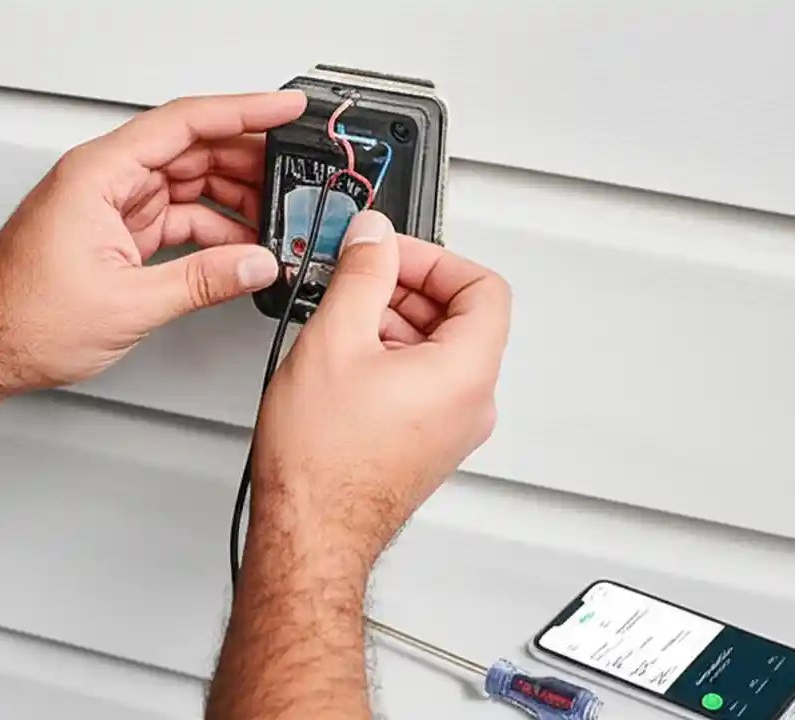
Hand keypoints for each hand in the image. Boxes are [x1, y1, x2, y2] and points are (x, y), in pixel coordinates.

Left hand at [0, 91, 306, 393]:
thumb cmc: (22, 318)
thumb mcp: (127, 303)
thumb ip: (202, 281)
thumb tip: (255, 264)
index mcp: (98, 175)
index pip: (184, 123)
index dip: (242, 111)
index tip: (284, 109)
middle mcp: (103, 181)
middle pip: (189, 148)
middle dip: (246, 159)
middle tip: (294, 172)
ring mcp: (108, 205)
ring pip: (184, 183)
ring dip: (231, 197)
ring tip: (275, 215)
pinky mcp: (113, 232)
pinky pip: (172, 215)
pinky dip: (208, 228)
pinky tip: (238, 246)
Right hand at [251, 211, 511, 566]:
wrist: (311, 529)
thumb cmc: (324, 460)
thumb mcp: (336, 338)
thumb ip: (363, 273)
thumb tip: (374, 237)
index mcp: (467, 372)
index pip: (483, 287)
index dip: (435, 259)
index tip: (390, 253)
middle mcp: (471, 403)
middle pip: (459, 316)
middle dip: (405, 287)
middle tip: (355, 277)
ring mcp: (451, 427)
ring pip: (436, 349)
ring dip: (391, 322)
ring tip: (338, 321)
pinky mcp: (425, 443)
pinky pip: (420, 382)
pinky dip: (387, 357)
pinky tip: (341, 360)